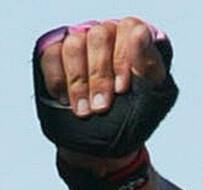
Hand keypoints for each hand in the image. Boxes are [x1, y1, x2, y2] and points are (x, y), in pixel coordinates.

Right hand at [35, 18, 169, 171]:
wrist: (106, 147)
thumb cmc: (134, 120)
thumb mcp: (152, 99)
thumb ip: (150, 66)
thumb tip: (141, 32)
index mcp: (136, 41)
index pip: (129, 29)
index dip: (123, 59)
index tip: (122, 89)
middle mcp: (109, 35)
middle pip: (99, 35)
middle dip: (100, 76)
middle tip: (102, 107)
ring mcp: (81, 43)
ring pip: (74, 45)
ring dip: (78, 83)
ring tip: (85, 111)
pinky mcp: (55, 54)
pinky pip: (51, 55)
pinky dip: (58, 81)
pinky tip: (65, 101)